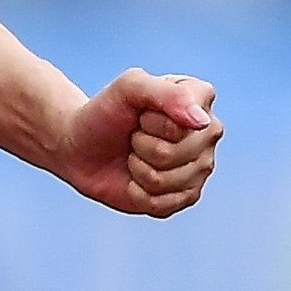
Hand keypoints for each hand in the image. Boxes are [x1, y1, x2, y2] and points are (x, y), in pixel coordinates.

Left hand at [52, 68, 220, 217]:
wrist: (81, 145)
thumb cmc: (105, 112)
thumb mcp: (127, 87)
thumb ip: (164, 92)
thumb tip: (202, 121)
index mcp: (200, 98)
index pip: (184, 122)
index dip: (150, 120)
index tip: (140, 112)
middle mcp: (208, 133)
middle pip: (173, 153)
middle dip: (141, 145)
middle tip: (134, 135)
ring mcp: (201, 167)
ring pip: (165, 180)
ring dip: (138, 168)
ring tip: (135, 154)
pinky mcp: (186, 196)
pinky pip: (162, 203)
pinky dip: (138, 192)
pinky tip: (136, 178)